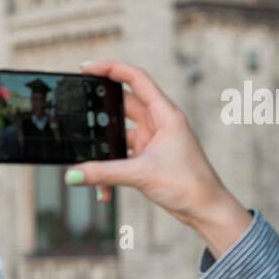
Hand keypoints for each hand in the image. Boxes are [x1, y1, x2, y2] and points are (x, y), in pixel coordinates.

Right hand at [66, 60, 252, 258]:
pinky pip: (121, 158)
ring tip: (89, 164)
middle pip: (121, 106)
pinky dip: (110, 172)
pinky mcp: (148, 159)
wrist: (206, 210)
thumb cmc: (189, 185)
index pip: (136, 79)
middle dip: (99, 115)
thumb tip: (73, 174)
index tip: (86, 68)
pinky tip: (104, 190)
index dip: (111, 69)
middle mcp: (159, 124)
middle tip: (77, 116)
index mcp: (165, 114)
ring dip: (104, 151)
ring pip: (118, 136)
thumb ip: (103, 173)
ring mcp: (153, 141)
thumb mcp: (140, 175)